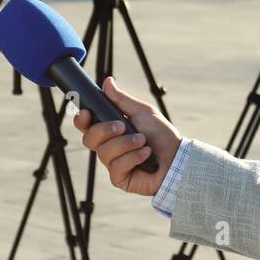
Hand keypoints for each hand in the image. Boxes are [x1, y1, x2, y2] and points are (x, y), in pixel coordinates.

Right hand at [72, 76, 179, 196]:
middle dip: (105, 130)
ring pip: (104, 152)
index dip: (81, 119)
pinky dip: (133, 157)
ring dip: (126, 144)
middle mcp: (108, 147)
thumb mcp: (143, 112)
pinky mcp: (120, 178)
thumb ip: (122, 100)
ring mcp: (113, 164)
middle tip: (123, 126)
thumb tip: (107, 82)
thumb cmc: (161, 135)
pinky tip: (146, 154)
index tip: (85, 112)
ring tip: (143, 141)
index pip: (86, 126)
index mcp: (110, 131)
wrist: (177, 157)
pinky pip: (117, 166)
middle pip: (89, 139)